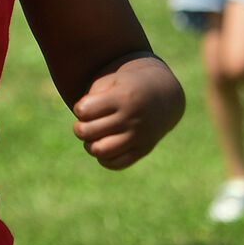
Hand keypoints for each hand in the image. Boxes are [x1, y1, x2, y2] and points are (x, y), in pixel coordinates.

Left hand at [70, 54, 185, 170]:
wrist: (164, 95)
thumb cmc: (127, 86)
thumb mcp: (111, 80)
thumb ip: (91, 96)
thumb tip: (82, 125)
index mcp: (123, 97)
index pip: (84, 110)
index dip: (80, 108)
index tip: (87, 106)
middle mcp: (132, 118)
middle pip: (88, 132)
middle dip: (79, 128)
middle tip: (86, 123)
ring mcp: (139, 136)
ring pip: (100, 151)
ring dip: (89, 145)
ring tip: (93, 137)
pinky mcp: (143, 150)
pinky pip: (116, 163)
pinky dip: (104, 158)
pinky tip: (105, 146)